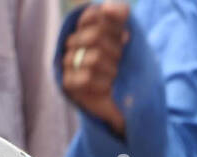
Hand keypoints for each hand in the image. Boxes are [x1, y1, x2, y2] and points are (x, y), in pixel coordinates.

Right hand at [61, 2, 129, 136]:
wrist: (129, 106)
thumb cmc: (129, 72)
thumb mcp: (129, 40)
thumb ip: (120, 16)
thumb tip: (107, 6)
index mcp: (86, 28)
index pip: (93, 15)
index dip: (113, 27)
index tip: (125, 39)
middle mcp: (73, 43)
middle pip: (95, 36)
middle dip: (116, 51)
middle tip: (120, 63)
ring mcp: (67, 63)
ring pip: (93, 58)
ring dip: (112, 71)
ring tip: (114, 78)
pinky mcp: (67, 83)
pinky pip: (86, 77)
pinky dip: (102, 84)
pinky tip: (106, 89)